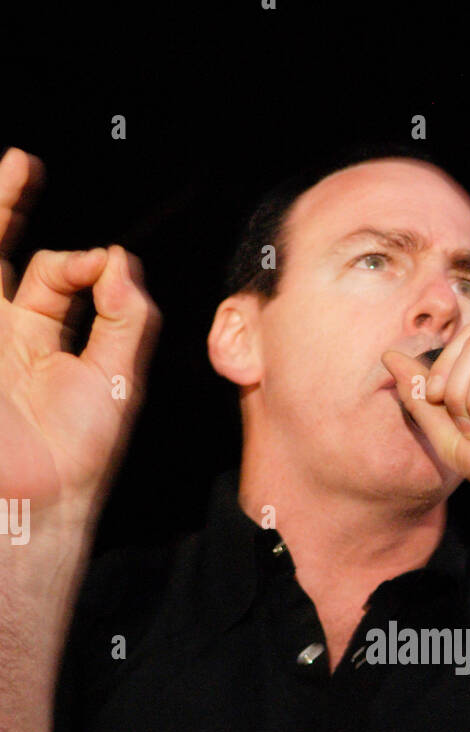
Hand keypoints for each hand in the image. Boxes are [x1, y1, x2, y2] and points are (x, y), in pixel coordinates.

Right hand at [0, 147, 160, 525]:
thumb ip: (126, 318)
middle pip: (6, 257)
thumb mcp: (117, 380)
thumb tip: (120, 260)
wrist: (34, 496)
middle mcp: (7, 335)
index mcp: (48, 342)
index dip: (85, 263)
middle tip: (23, 165)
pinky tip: (0, 199)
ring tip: (11, 167)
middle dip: (10, 208)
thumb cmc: (76, 453)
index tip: (100, 269)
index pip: (63, 278)